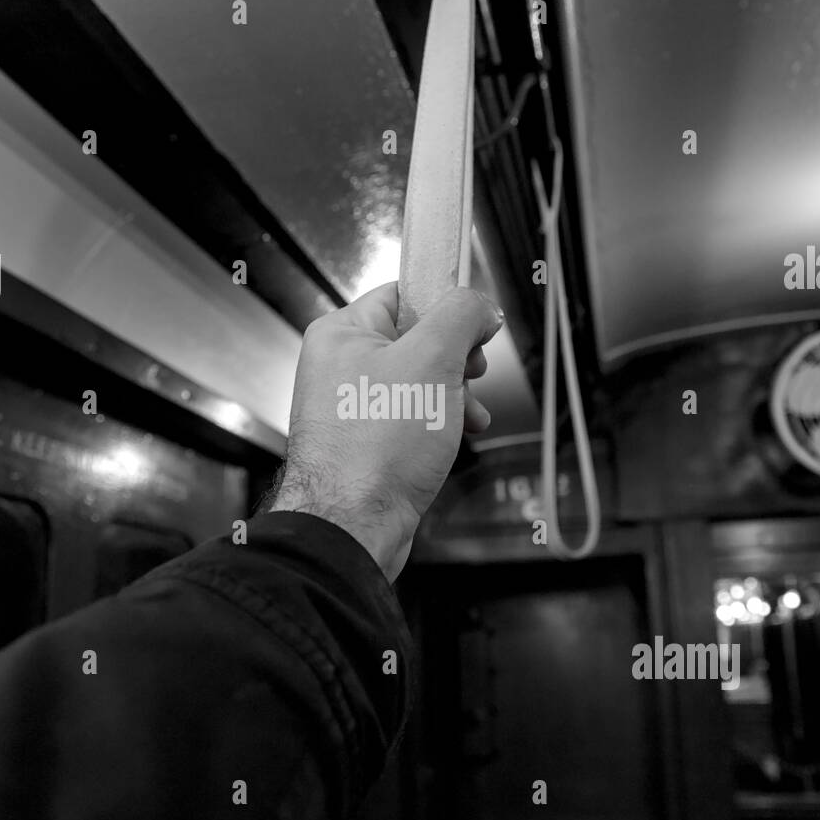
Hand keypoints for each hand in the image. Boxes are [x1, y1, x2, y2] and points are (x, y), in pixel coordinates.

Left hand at [270, 281, 503, 579]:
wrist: (354, 525)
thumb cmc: (375, 450)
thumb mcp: (432, 360)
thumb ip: (461, 317)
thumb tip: (479, 305)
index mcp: (341, 334)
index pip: (402, 293)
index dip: (446, 305)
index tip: (477, 320)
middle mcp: (340, 367)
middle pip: (416, 339)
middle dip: (456, 359)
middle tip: (469, 374)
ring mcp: (352, 407)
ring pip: (419, 381)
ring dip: (455, 395)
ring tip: (467, 414)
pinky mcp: (366, 443)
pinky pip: (411, 417)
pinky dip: (440, 422)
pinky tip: (456, 436)